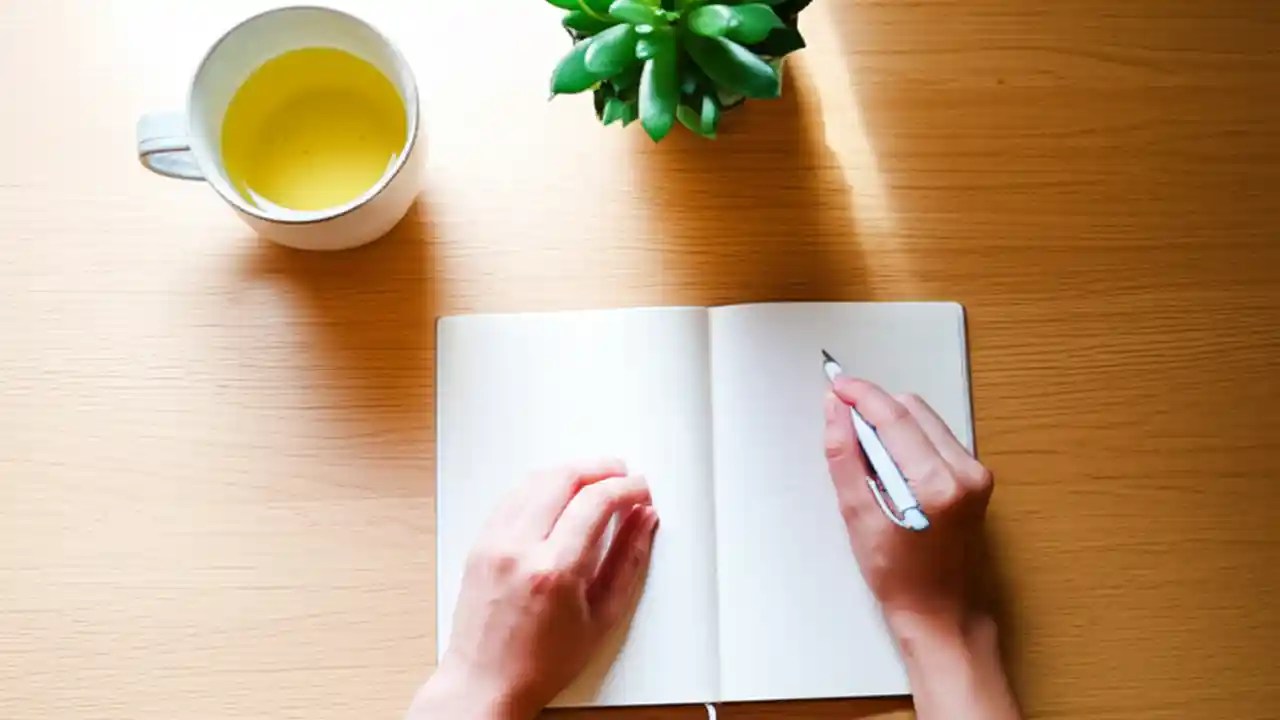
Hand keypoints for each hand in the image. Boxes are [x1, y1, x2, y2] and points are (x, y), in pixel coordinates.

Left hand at [409, 460, 657, 719]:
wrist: (485, 682)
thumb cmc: (541, 663)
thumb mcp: (601, 618)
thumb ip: (627, 561)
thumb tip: (643, 520)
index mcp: (554, 571)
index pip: (596, 502)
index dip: (626, 487)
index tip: (640, 489)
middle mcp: (519, 549)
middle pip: (564, 478)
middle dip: (600, 468)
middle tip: (621, 474)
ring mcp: (494, 543)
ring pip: (535, 479)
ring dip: (570, 472)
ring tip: (593, 481)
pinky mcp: (479, 543)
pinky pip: (512, 496)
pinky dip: (540, 486)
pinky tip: (557, 495)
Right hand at [824, 378, 1018, 719]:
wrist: (941, 611)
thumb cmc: (899, 577)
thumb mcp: (858, 517)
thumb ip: (844, 458)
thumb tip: (835, 412)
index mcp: (938, 484)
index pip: (895, 417)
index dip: (862, 395)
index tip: (837, 385)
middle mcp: (966, 472)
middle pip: (912, 410)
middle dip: (875, 410)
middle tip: (845, 429)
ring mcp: (976, 474)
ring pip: (925, 420)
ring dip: (892, 425)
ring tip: (868, 460)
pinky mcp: (977, 478)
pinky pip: (937, 438)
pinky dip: (909, 441)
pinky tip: (891, 469)